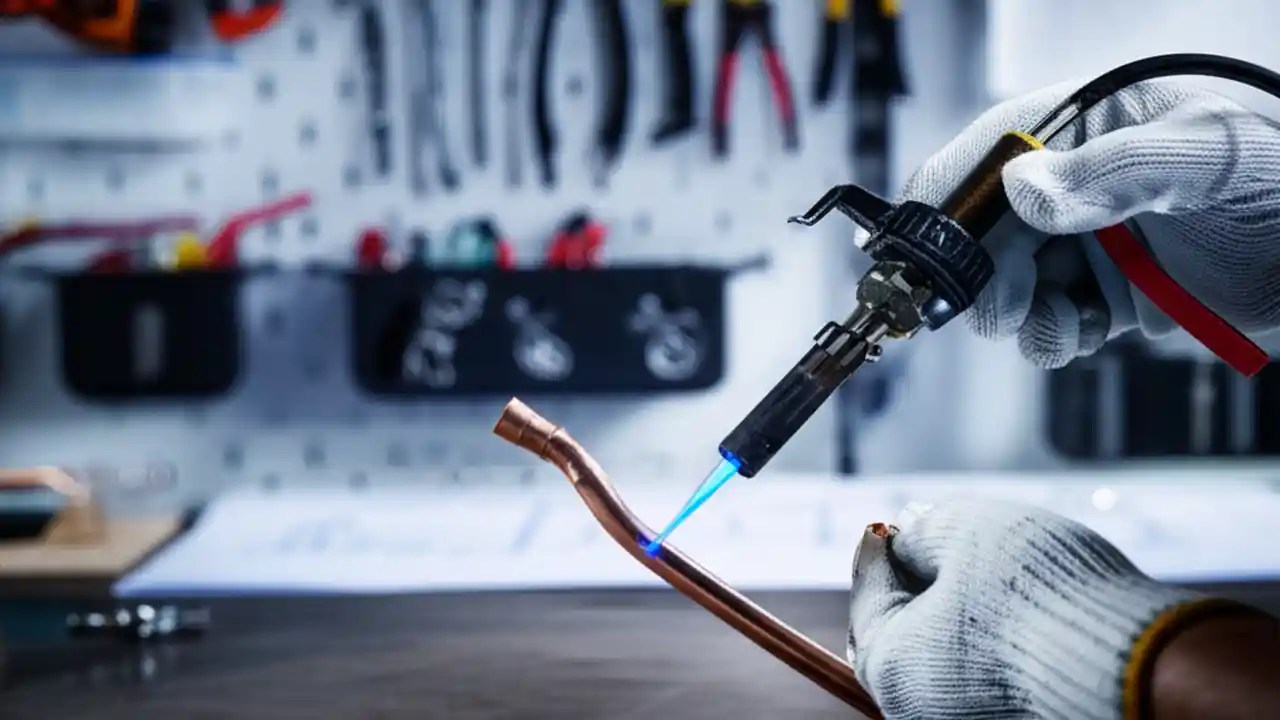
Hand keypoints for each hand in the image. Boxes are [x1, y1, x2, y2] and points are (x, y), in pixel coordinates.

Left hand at [846, 500, 1195, 718]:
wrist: (1135, 668)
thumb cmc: (1036, 596)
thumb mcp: (963, 531)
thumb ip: (923, 529)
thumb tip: (906, 526)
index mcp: (888, 663)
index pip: (869, 593)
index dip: (880, 550)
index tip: (885, 526)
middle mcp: (917, 707)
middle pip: (902, 632)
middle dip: (915, 585)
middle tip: (928, 545)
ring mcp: (965, 719)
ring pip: (947, 657)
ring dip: (958, 615)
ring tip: (987, 574)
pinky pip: (987, 677)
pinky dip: (992, 644)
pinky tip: (1022, 613)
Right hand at [895, 79, 1279, 367]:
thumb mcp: (1205, 158)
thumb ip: (1115, 169)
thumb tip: (1023, 192)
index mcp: (1083, 124)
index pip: (983, 155)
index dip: (949, 206)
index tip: (934, 259)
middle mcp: (1072, 183)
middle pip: (979, 232)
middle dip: (984, 278)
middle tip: (1009, 306)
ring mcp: (1086, 240)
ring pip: (1006, 286)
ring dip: (1021, 316)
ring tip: (1066, 321)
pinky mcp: (1104, 292)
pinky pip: (1048, 322)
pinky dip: (1055, 337)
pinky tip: (1091, 329)